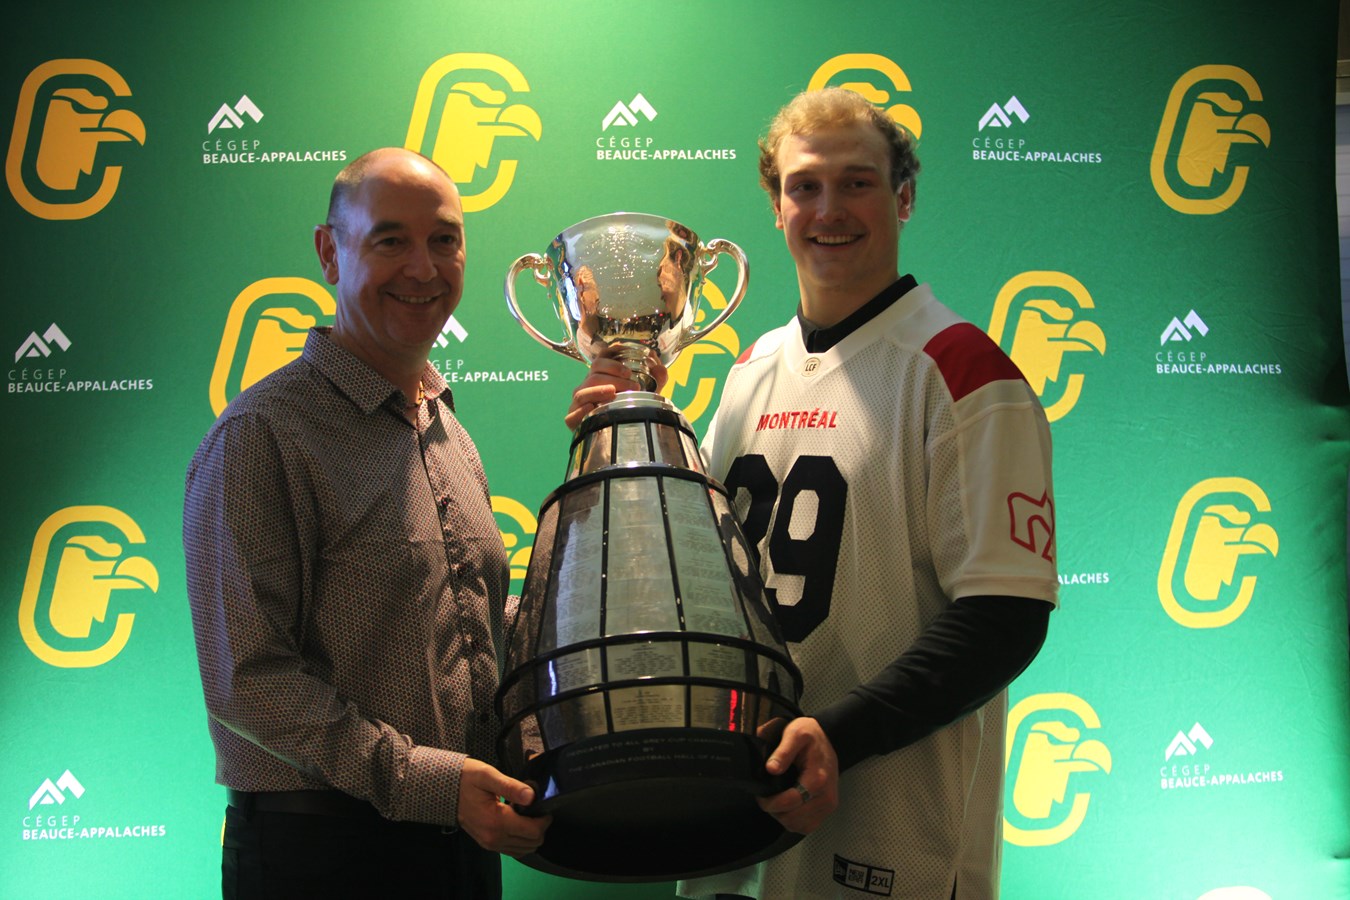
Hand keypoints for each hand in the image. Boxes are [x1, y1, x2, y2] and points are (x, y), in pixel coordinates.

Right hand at [456, 758, 550, 856]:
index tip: (543, 808)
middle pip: (532, 843)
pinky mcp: (487, 844)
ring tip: (526, 816)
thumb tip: (531, 796)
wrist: (445, 789)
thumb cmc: (466, 779)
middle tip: (535, 810)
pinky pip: (512, 850)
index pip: (533, 832)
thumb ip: (511, 786)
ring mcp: (490, 843)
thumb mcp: (488, 776)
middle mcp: (493, 838)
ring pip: (523, 850)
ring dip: (530, 835)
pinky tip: (517, 823)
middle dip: (540, 828)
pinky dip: (520, 840)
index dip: (544, 820)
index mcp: (496, 822)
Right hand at [563, 351, 668, 431]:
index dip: (613, 355)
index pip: (601, 358)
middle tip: (633, 385)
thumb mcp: (646, 393)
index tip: (629, 362)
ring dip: (599, 390)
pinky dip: (581, 410)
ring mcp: (579, 402)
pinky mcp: (573, 419)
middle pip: (594, 371)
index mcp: (601, 375)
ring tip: (614, 392)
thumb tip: (660, 369)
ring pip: (582, 391)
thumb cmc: (629, 409)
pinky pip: (572, 414)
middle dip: (613, 374)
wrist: (618, 435)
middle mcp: (587, 385)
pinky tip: (593, 408)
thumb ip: (656, 380)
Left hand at [755, 717, 838, 834]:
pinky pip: (807, 826)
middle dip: (775, 811)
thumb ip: (783, 751)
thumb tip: (771, 768)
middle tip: (767, 798)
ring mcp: (828, 805)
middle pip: (793, 818)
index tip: (761, 796)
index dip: (770, 803)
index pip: (790, 802)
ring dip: (783, 817)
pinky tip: (788, 807)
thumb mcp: (795, 734)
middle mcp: (826, 796)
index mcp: (818, 779)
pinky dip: (794, 821)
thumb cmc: (810, 736)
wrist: (826, 738)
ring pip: (798, 825)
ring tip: (777, 801)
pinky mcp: (827, 809)